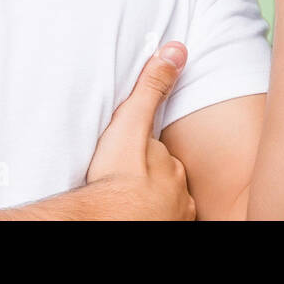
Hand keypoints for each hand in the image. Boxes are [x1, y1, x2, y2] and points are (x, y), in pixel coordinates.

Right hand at [84, 43, 195, 219]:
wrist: (104, 220)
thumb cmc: (115, 178)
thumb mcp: (131, 123)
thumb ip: (151, 88)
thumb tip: (177, 49)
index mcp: (173, 169)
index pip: (162, 157)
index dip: (147, 155)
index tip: (131, 160)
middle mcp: (179, 197)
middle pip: (164, 182)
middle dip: (149, 179)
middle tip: (126, 180)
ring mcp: (171, 220)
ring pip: (162, 206)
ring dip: (148, 202)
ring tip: (126, 200)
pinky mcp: (162, 234)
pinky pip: (157, 222)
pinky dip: (146, 218)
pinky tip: (129, 214)